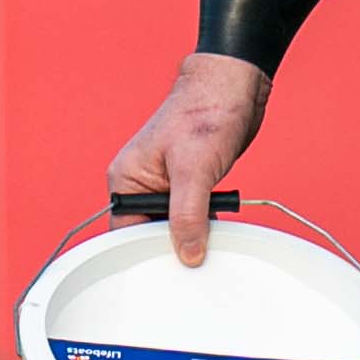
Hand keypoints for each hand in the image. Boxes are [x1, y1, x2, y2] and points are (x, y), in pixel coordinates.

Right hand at [107, 52, 271, 269]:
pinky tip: (220, 232)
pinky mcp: (191, 180)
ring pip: (174, 223)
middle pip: (149, 230)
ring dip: (192, 235)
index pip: (125, 230)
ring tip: (209, 249)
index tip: (165, 272)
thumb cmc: (205, 116)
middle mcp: (142, 183)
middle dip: (170, 246)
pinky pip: (193, 212)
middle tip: (193, 265)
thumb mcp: (195, 171)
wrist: (234, 88)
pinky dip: (205, 223)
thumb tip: (187, 253)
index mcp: (126, 180)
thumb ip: (188, 214)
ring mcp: (167, 182)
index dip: (143, 252)